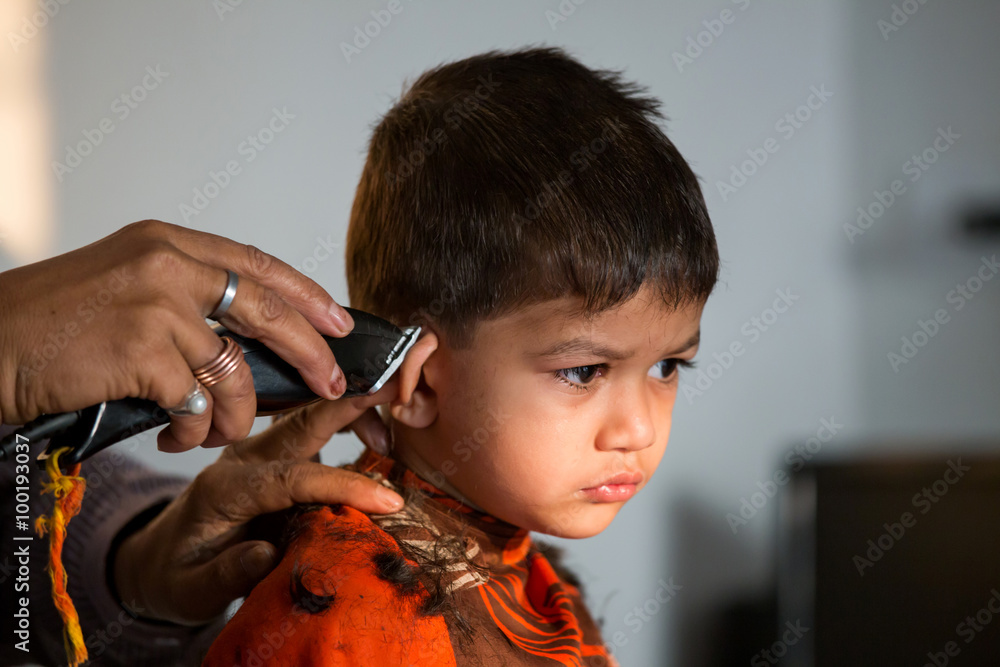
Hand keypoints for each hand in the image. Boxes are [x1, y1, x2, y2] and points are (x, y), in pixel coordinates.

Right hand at [0, 220, 354, 450]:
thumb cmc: (52, 325)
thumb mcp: (124, 286)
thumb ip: (185, 299)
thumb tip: (251, 338)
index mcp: (165, 242)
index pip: (256, 263)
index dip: (306, 294)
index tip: (339, 321)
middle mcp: (165, 264)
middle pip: (266, 309)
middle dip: (309, 352)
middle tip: (332, 383)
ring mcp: (155, 305)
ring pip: (233, 370)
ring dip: (237, 414)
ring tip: (220, 433)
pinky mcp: (141, 351)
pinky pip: (196, 403)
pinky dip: (194, 430)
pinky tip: (175, 438)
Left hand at [111, 377, 401, 624]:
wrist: (161, 560)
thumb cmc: (179, 577)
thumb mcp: (193, 591)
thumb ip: (227, 574)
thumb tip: (266, 553)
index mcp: (226, 490)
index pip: (290, 480)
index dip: (342, 487)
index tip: (387, 501)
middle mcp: (243, 460)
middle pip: (301, 424)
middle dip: (348, 405)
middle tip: (393, 390)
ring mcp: (259, 453)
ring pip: (310, 419)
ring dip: (353, 411)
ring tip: (396, 414)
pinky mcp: (274, 456)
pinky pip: (313, 430)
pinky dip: (347, 422)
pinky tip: (378, 434)